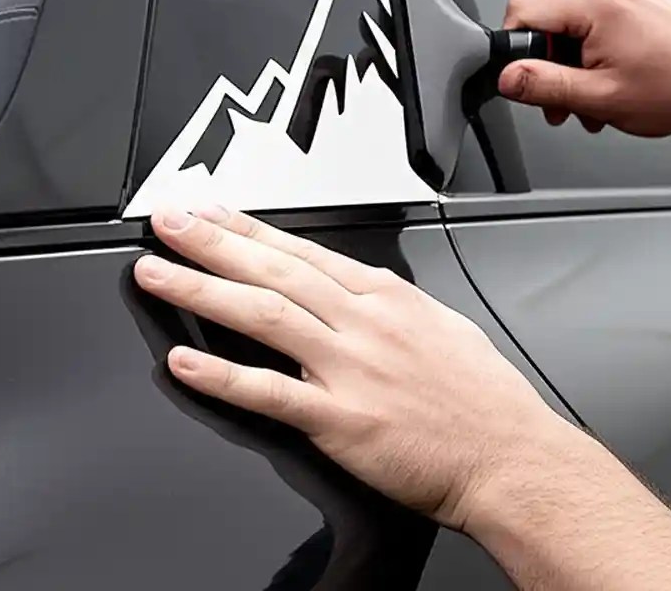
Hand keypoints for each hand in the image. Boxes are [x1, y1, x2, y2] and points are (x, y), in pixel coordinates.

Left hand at [133, 207, 566, 529]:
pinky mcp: (342, 420)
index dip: (248, 230)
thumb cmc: (485, 401)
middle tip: (166, 222)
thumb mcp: (443, 328)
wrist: (514, 458)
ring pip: (263, 315)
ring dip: (202, 289)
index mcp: (387, 298)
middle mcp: (364, 323)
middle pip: (273, 270)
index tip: (211, 212)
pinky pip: (270, 391)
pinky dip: (222, 376)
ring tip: (156, 273)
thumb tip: (360, 290)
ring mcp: (351, 369)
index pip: (302, 251)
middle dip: (211, 241)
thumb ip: (392, 306)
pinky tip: (184, 360)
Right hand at [499, 0, 670, 136]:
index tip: (534, 78)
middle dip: (549, 61)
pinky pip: (592, 12)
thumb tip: (506, 77)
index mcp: (597, 0)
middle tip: (566, 99)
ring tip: (592, 92)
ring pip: (567, 18)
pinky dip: (591, 44)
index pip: (522, 7)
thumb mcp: (598, 98)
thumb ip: (543, 85)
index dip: (517, 48)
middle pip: (545, 15)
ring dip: (571, 59)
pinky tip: (607, 70)